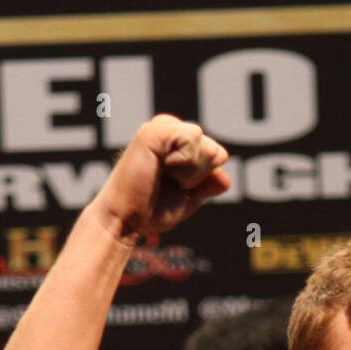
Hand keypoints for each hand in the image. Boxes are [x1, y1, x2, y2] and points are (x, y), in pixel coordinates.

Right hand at [91, 114, 229, 242]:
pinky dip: (185, 162)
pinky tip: (162, 168)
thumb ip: (208, 185)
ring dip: (192, 171)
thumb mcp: (188, 198)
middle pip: (214, 150)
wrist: (126, 220)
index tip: (176, 187)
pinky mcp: (154, 131)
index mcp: (176, 143)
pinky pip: (193, 137)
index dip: (204, 178)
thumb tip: (225, 178)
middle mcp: (168, 131)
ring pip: (206, 144)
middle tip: (169, 183)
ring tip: (164, 176)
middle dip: (200, 175)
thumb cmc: (151, 211)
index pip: (216, 155)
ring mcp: (160, 129)